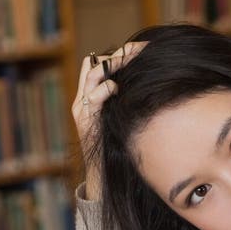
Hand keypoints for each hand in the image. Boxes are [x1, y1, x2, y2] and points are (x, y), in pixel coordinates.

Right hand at [71, 42, 146, 200]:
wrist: (101, 177)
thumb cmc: (117, 150)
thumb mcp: (122, 121)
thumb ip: (127, 105)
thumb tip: (149, 92)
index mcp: (89, 99)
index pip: (95, 64)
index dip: (115, 55)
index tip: (137, 52)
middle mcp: (82, 101)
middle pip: (92, 64)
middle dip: (115, 56)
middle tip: (135, 53)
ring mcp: (82, 110)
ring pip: (91, 75)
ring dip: (111, 66)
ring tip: (128, 64)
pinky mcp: (85, 121)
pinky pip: (93, 97)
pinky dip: (106, 89)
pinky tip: (118, 89)